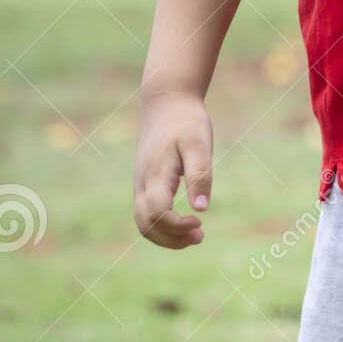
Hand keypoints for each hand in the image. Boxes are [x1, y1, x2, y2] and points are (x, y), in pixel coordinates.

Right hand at [133, 92, 212, 248]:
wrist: (166, 102)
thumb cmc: (186, 121)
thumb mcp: (199, 144)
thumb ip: (200, 175)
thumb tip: (201, 210)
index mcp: (155, 174)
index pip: (157, 213)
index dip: (177, 225)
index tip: (200, 221)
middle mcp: (142, 183)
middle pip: (145, 225)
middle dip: (171, 239)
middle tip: (201, 237)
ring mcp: (140, 184)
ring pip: (143, 223)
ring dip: (166, 236)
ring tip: (196, 235)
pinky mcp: (145, 183)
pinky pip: (147, 214)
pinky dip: (163, 226)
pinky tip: (185, 223)